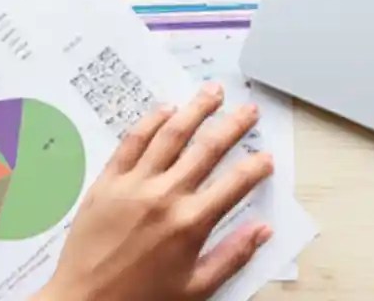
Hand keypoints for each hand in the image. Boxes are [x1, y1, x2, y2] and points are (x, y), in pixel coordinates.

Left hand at [36, 83, 274, 300]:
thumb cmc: (139, 300)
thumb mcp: (196, 287)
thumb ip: (232, 255)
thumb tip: (262, 231)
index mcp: (190, 223)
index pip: (235, 183)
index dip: (256, 166)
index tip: (266, 158)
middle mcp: (164, 196)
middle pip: (208, 148)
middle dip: (234, 125)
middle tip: (248, 111)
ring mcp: (134, 185)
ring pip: (172, 134)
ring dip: (196, 110)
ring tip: (212, 93)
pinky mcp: (107, 182)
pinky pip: (131, 142)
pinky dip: (150, 121)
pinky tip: (166, 110)